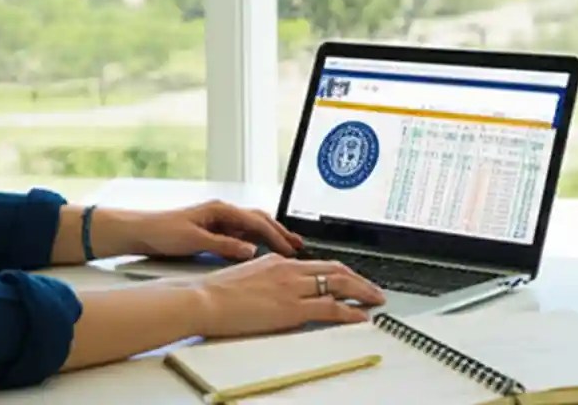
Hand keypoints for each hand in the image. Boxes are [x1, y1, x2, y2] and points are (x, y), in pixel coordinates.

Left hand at [133, 200, 303, 260]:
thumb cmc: (163, 232)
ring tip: (287, 248)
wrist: (140, 231)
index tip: (290, 249)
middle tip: (298, 246)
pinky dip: (256, 242)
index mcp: (220, 209)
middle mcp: (222, 212)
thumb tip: (250, 250)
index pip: (256, 222)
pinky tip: (262, 252)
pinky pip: (241, 234)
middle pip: (259, 220)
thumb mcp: (195, 241)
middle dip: (280, 232)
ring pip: (252, 227)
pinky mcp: (213, 230)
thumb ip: (224, 245)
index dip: (276, 236)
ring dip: (270, 236)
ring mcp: (218, 220)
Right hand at [190, 254, 386, 337]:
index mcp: (278, 261)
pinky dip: (349, 312)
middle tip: (374, 289)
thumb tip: (278, 288)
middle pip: (336, 269)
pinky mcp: (291, 308)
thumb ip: (268, 278)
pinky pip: (329, 308)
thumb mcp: (248, 275)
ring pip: (339, 284)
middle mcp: (289, 269)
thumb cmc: (217, 293)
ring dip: (362, 292)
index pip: (320, 263)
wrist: (202, 299)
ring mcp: (292, 287)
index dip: (343, 271)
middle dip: (360, 279)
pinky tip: (360, 316)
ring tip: (375, 300)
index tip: (353, 279)